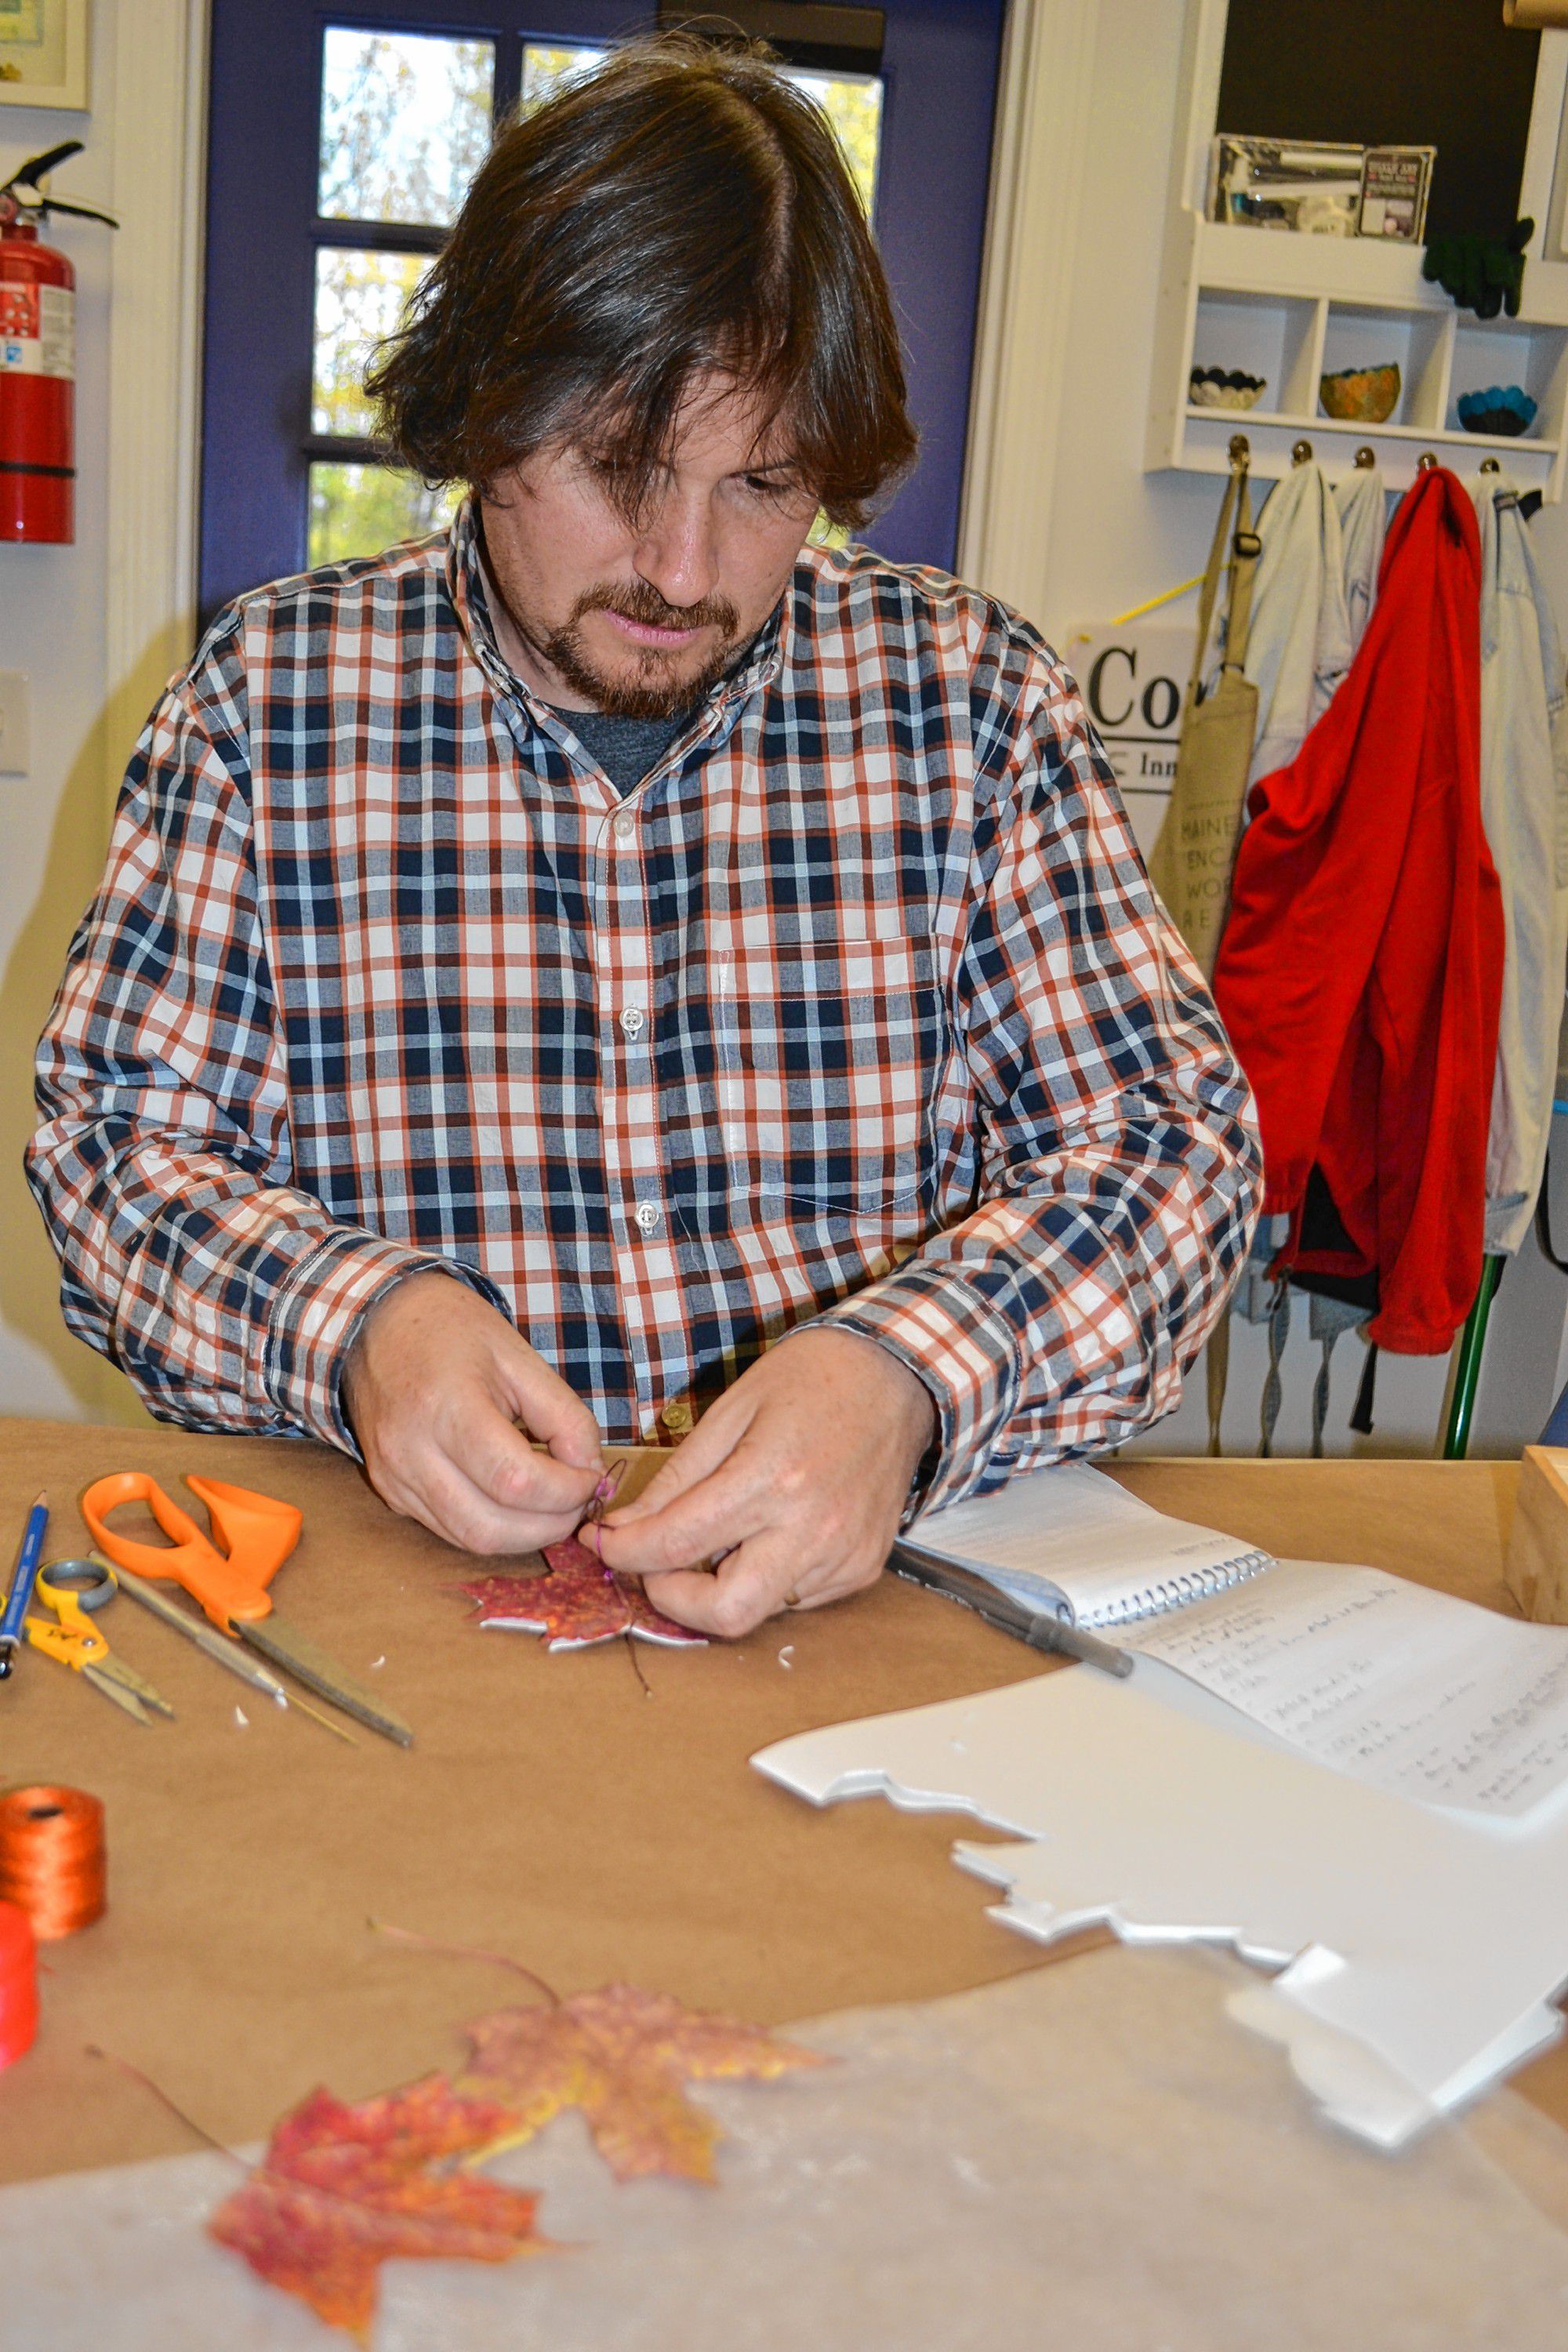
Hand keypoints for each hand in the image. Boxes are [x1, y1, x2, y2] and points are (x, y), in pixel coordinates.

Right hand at [342, 1271, 602, 1552]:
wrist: (379, 1323)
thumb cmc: (454, 1331)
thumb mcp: (520, 1358)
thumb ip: (564, 1416)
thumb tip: (591, 1470)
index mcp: (445, 1406)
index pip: (514, 1481)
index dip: (565, 1492)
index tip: (592, 1478)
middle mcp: (409, 1451)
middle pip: (490, 1527)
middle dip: (550, 1525)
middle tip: (579, 1501)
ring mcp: (393, 1477)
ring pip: (470, 1539)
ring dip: (524, 1535)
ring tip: (553, 1504)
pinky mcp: (389, 1491)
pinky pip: (449, 1530)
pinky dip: (492, 1525)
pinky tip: (514, 1500)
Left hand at [592, 1328, 936, 1637]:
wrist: (899, 1377)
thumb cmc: (813, 1378)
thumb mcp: (732, 1409)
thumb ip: (677, 1478)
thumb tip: (627, 1528)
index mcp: (771, 1477)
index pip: (677, 1542)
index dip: (623, 1552)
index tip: (601, 1542)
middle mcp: (812, 1528)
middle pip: (724, 1613)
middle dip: (671, 1599)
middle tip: (653, 1567)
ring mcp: (843, 1555)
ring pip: (760, 1612)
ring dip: (719, 1588)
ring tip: (712, 1539)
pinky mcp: (863, 1568)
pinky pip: (797, 1599)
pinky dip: (764, 1579)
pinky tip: (763, 1537)